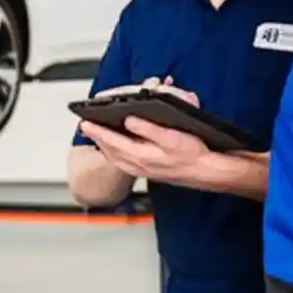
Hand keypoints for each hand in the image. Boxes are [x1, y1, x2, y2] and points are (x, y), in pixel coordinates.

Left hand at [78, 81, 209, 185]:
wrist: (207, 172)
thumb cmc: (193, 154)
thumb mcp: (171, 137)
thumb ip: (148, 129)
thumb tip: (129, 120)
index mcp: (142, 155)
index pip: (113, 142)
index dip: (98, 132)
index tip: (85, 123)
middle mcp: (139, 165)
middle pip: (110, 151)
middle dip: (97, 139)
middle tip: (86, 128)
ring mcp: (144, 170)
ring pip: (116, 158)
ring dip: (105, 147)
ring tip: (97, 137)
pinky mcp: (149, 172)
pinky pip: (124, 163)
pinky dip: (116, 154)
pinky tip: (117, 149)